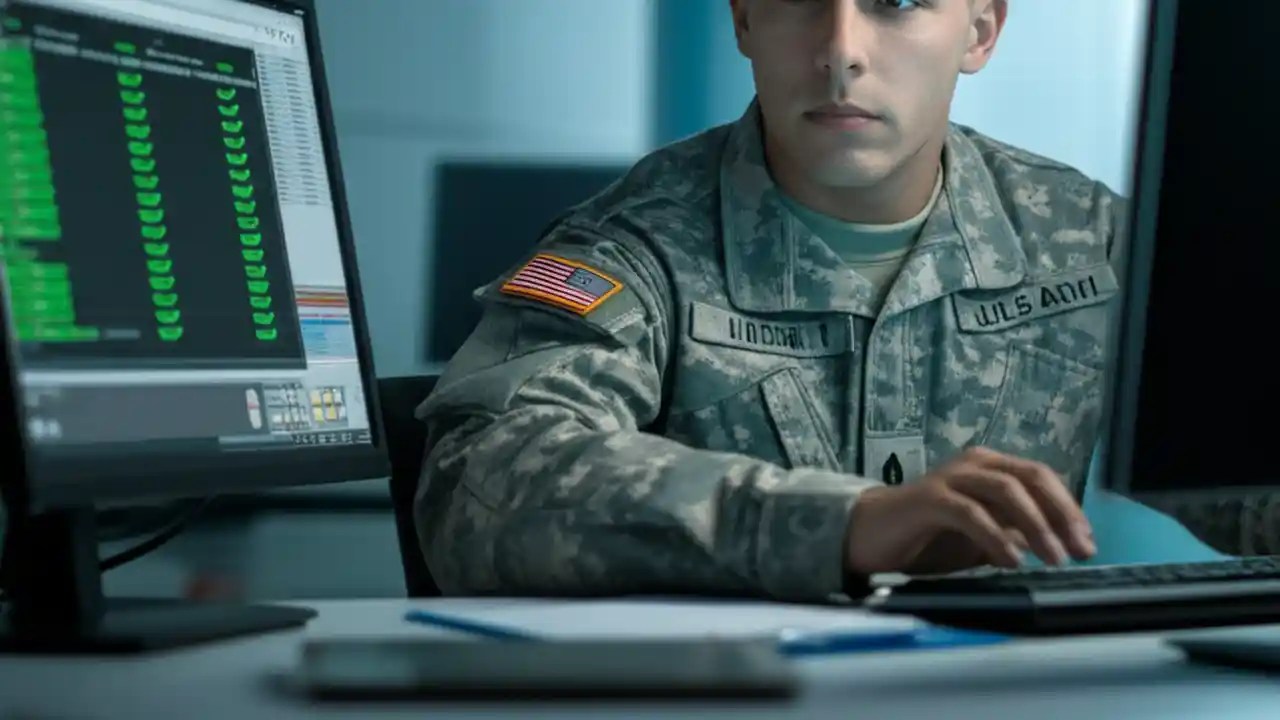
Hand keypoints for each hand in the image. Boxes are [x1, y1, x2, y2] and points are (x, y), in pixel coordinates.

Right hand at [843, 446, 1095, 575]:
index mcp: (990, 467)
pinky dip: (996, 536)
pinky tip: (1011, 560)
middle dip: (1061, 513)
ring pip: (1006, 490)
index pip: (1040, 477)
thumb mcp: (982, 537)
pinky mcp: (929, 498)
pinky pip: (971, 513)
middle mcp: (974, 463)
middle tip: (1079, 550)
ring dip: (1036, 525)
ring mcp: (951, 477)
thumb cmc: (928, 536)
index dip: (1068, 507)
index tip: (1087, 542)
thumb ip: (1014, 534)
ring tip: (1053, 558)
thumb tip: (1055, 545)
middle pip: (1030, 477)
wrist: (871, 535)